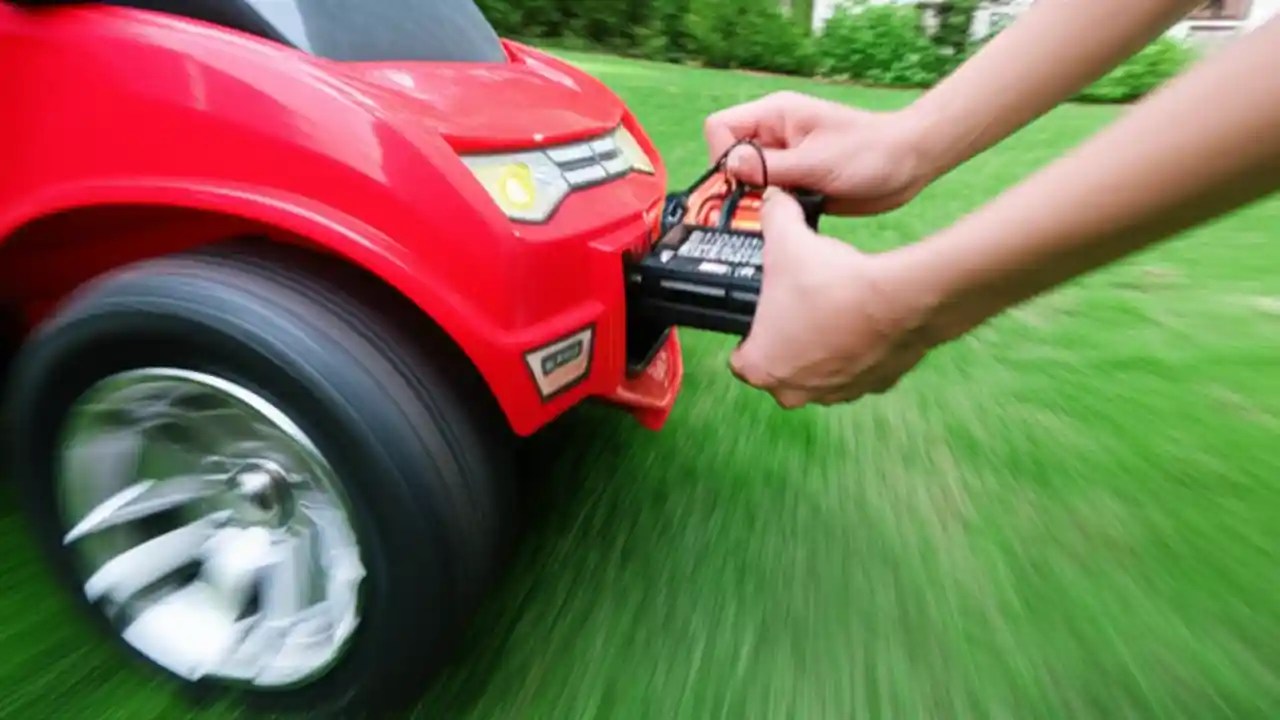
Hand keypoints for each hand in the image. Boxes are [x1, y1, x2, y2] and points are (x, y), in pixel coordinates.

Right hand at [704, 92, 935, 215]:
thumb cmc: (871, 152)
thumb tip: (729, 167)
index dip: (722, 157)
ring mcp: (785, 159)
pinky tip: (797, 214)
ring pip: (748, 182)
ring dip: (759, 200)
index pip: (721, 128)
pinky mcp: (797, 182)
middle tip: (762, 203)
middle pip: (729, 158)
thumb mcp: (816, 162)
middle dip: (739, 185)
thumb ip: (769, 167)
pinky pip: (770, 197)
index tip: (742, 182)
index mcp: (775, 116)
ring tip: (787, 208)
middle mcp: (775, 136)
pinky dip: (776, 210)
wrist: (910, 163)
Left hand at [729, 188, 942, 408]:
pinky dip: (855, 351)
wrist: (897, 300)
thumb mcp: (788, 239)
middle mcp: (794, 391)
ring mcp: (834, 394)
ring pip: (818, 373)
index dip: (748, 333)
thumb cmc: (832, 283)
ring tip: (831, 310)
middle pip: (779, 368)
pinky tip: (861, 321)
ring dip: (820, 349)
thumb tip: (771, 200)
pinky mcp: (872, 387)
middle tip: (795, 309)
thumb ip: (772, 218)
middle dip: (785, 342)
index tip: (761, 315)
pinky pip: (855, 370)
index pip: (741, 358)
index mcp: (762, 367)